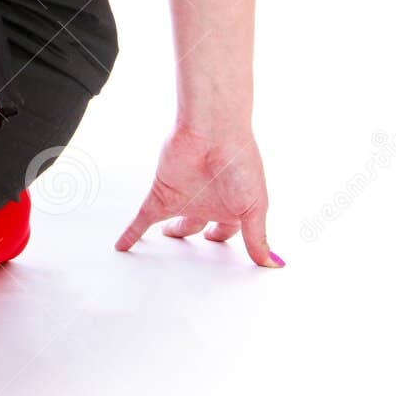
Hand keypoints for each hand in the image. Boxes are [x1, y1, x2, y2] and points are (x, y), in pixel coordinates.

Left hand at [114, 124, 283, 268]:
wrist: (213, 132)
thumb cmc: (240, 161)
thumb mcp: (255, 207)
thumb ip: (258, 238)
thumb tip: (272, 264)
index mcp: (231, 205)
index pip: (227, 231)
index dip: (225, 243)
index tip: (227, 260)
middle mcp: (206, 201)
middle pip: (198, 226)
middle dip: (195, 237)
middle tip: (191, 253)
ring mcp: (184, 197)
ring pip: (173, 222)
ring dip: (169, 233)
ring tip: (164, 241)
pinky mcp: (163, 193)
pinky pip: (143, 218)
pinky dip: (132, 233)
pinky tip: (123, 245)